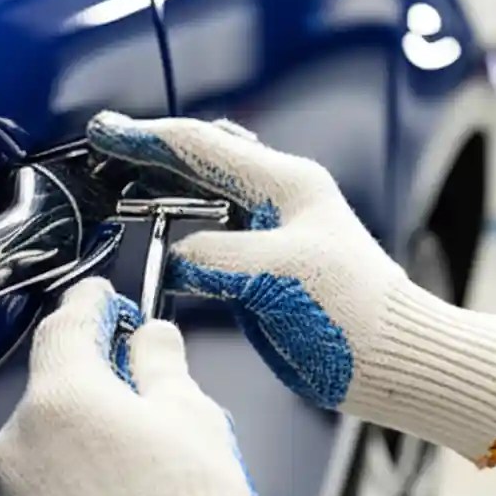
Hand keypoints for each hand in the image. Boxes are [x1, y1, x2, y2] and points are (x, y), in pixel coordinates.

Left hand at [0, 278, 330, 495]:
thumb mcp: (192, 415)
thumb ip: (160, 362)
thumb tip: (149, 338)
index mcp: (60, 397)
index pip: (65, 324)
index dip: (90, 302)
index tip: (102, 298)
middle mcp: (20, 442)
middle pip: (55, 385)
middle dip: (96, 380)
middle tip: (145, 393)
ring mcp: (13, 495)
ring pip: (46, 440)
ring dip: (82, 435)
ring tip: (142, 465)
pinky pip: (40, 488)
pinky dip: (70, 482)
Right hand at [88, 112, 495, 465]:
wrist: (394, 361)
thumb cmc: (356, 314)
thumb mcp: (280, 276)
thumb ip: (218, 258)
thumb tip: (178, 255)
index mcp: (286, 184)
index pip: (201, 146)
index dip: (147, 138)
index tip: (105, 134)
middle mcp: (276, 198)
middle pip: (198, 161)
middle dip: (147, 156)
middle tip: (101, 159)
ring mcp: (269, 232)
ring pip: (201, 194)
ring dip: (158, 190)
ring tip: (116, 191)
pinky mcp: (261, 267)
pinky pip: (206, 235)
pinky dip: (173, 230)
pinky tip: (153, 237)